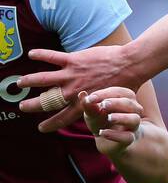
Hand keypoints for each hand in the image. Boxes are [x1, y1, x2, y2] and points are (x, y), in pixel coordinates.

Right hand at [17, 44, 139, 132]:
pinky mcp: (74, 60)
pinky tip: (31, 54)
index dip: (51, 124)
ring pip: (44, 79)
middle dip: (33, 105)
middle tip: (23, 106)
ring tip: (20, 83)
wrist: (131, 65)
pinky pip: (52, 57)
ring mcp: (72, 75)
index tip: (41, 128)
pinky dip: (40, 55)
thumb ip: (101, 108)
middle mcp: (74, 92)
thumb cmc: (127, 83)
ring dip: (30, 81)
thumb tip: (98, 114)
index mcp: (84, 104)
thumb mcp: (112, 103)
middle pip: (47, 101)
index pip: (63, 118)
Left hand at [81, 87, 144, 156]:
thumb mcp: (93, 112)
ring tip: (109, 117)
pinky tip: (102, 132)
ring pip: (134, 119)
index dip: (106, 94)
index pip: (120, 92)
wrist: (106, 140)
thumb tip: (82, 94)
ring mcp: (132, 126)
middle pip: (130, 104)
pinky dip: (115, 135)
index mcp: (126, 99)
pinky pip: (127, 137)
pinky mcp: (129, 139)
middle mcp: (133, 111)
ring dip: (121, 117)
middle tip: (103, 105)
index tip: (90, 98)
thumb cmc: (101, 120)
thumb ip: (88, 105)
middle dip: (116, 103)